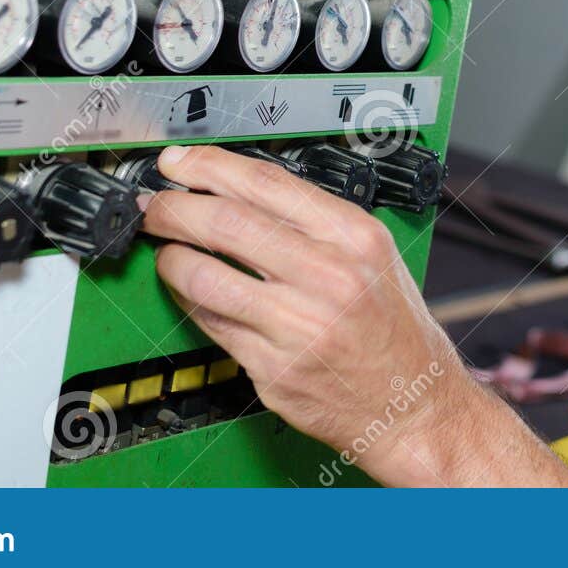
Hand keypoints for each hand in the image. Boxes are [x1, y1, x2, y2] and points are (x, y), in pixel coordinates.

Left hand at [140, 144, 492, 485]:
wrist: (412, 404)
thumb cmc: (390, 328)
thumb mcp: (371, 254)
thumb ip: (312, 221)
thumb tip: (236, 190)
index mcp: (353, 236)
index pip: (265, 182)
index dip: (208, 165)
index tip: (179, 163)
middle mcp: (329, 275)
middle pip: (225, 221)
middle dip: (174, 207)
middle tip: (155, 206)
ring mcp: (298, 325)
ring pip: (204, 275)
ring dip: (169, 257)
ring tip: (164, 250)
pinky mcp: (273, 368)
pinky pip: (211, 323)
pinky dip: (188, 300)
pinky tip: (187, 290)